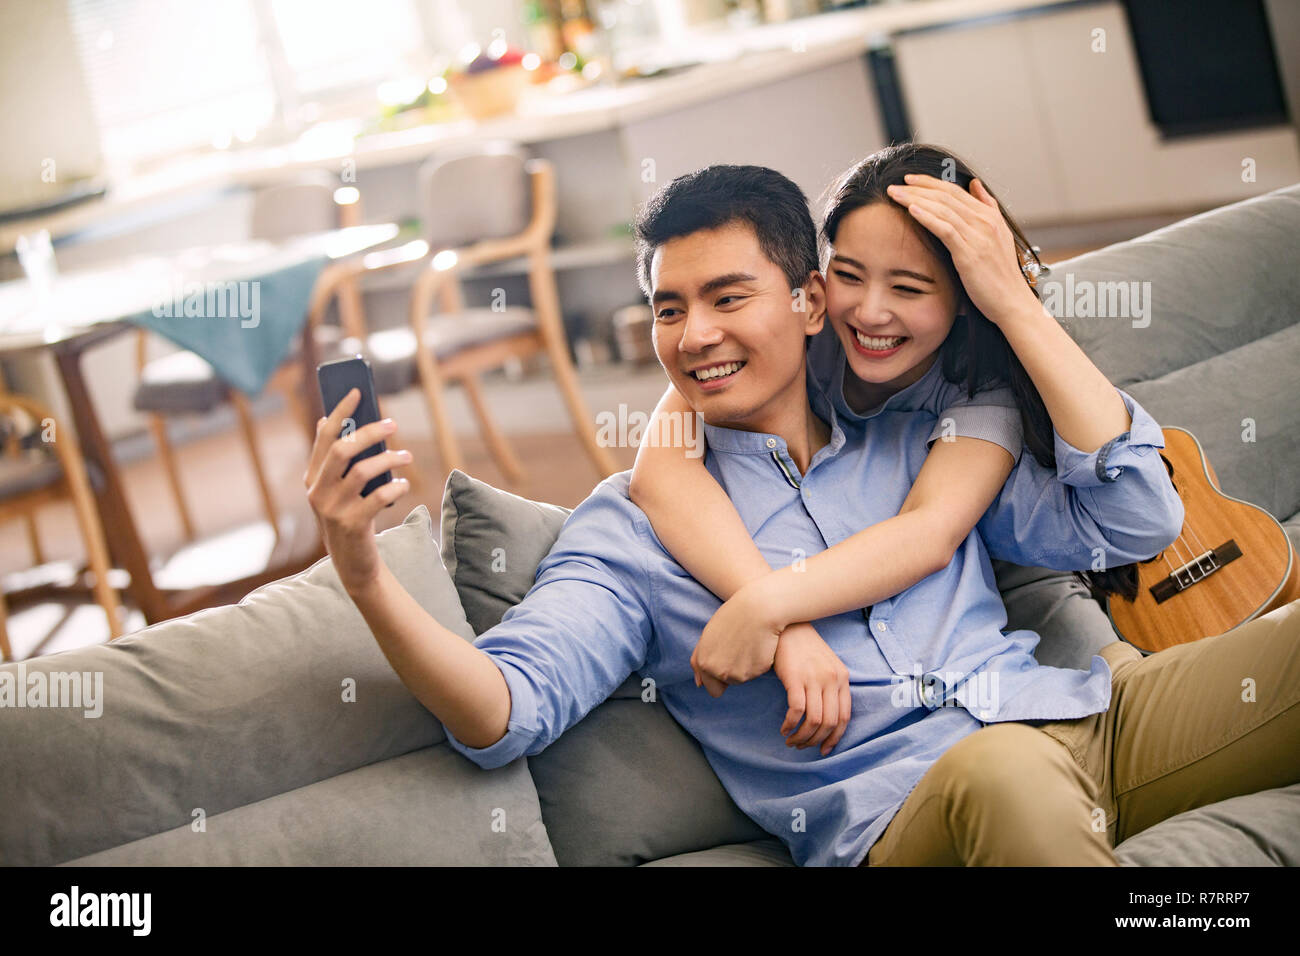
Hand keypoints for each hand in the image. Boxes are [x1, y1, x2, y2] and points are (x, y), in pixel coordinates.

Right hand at [304, 387, 411, 593]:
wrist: (353, 564)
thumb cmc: (351, 517)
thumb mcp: (338, 489)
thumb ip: (336, 460)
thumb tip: (329, 419)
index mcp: (312, 478)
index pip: (324, 437)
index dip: (340, 412)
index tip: (356, 392)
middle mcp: (317, 492)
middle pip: (342, 449)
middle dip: (370, 432)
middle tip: (393, 424)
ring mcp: (333, 509)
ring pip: (363, 471)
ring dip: (390, 459)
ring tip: (407, 456)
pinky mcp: (352, 525)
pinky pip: (378, 497)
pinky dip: (395, 487)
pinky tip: (403, 484)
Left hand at [691, 579, 785, 696]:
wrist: (758, 608)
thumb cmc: (733, 617)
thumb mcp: (708, 635)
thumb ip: (698, 660)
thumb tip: (699, 684)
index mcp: (703, 662)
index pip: (711, 688)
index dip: (719, 676)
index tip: (726, 659)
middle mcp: (718, 671)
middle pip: (727, 686)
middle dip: (731, 674)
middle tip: (737, 650)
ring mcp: (738, 673)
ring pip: (741, 679)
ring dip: (745, 667)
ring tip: (747, 644)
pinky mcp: (756, 671)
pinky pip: (757, 673)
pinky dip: (758, 662)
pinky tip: (758, 645)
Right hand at [772, 622, 850, 756]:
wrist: (787, 625)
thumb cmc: (803, 647)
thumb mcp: (825, 665)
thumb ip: (830, 687)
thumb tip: (826, 718)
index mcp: (842, 678)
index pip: (845, 717)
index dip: (835, 738)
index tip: (824, 750)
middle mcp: (832, 679)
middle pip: (830, 722)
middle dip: (816, 741)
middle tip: (802, 746)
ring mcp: (814, 678)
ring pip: (814, 720)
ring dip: (802, 736)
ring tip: (791, 740)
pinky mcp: (795, 677)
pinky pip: (797, 711)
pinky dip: (790, 724)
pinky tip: (783, 728)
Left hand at [885, 174, 1040, 326]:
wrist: (1012, 301)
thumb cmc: (1001, 274)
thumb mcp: (999, 235)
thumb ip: (987, 207)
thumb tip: (975, 184)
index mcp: (989, 216)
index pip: (955, 191)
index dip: (930, 183)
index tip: (910, 179)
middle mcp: (985, 221)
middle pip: (946, 196)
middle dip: (918, 188)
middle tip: (895, 184)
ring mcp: (978, 236)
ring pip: (943, 209)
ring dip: (916, 199)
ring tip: (895, 194)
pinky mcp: (970, 253)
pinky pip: (945, 229)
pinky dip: (927, 217)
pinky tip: (911, 210)